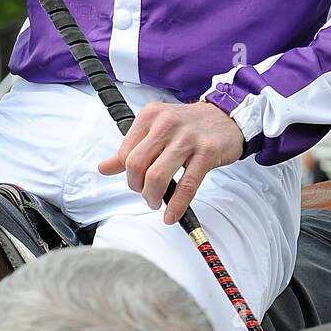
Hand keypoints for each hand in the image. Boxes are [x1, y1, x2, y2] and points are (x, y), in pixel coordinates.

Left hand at [97, 100, 244, 224]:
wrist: (227, 116)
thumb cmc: (188, 125)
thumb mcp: (156, 128)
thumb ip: (130, 148)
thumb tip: (104, 168)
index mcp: (150, 116)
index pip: (125, 152)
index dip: (126, 174)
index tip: (135, 182)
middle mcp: (166, 124)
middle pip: (136, 165)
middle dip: (137, 187)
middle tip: (145, 194)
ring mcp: (187, 138)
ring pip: (157, 176)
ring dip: (152, 197)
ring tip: (156, 202)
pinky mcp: (206, 152)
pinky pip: (187, 185)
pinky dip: (176, 205)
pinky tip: (171, 215)